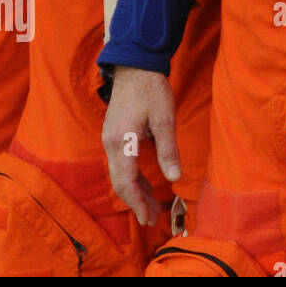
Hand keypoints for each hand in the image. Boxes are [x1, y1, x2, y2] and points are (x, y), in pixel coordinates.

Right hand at [102, 66, 180, 226]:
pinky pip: (122, 163)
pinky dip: (133, 177)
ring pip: (120, 173)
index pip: (125, 181)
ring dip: (135, 191)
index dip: (137, 202)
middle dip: (136, 202)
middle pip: (121, 181)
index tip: (147, 217)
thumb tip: (174, 178)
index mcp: (122, 141)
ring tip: (151, 207)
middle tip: (151, 219)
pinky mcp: (115, 135)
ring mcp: (111, 139)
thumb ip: (168, 149)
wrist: (135, 66)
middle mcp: (111, 144)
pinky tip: (145, 184)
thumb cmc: (151, 89)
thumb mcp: (165, 118)